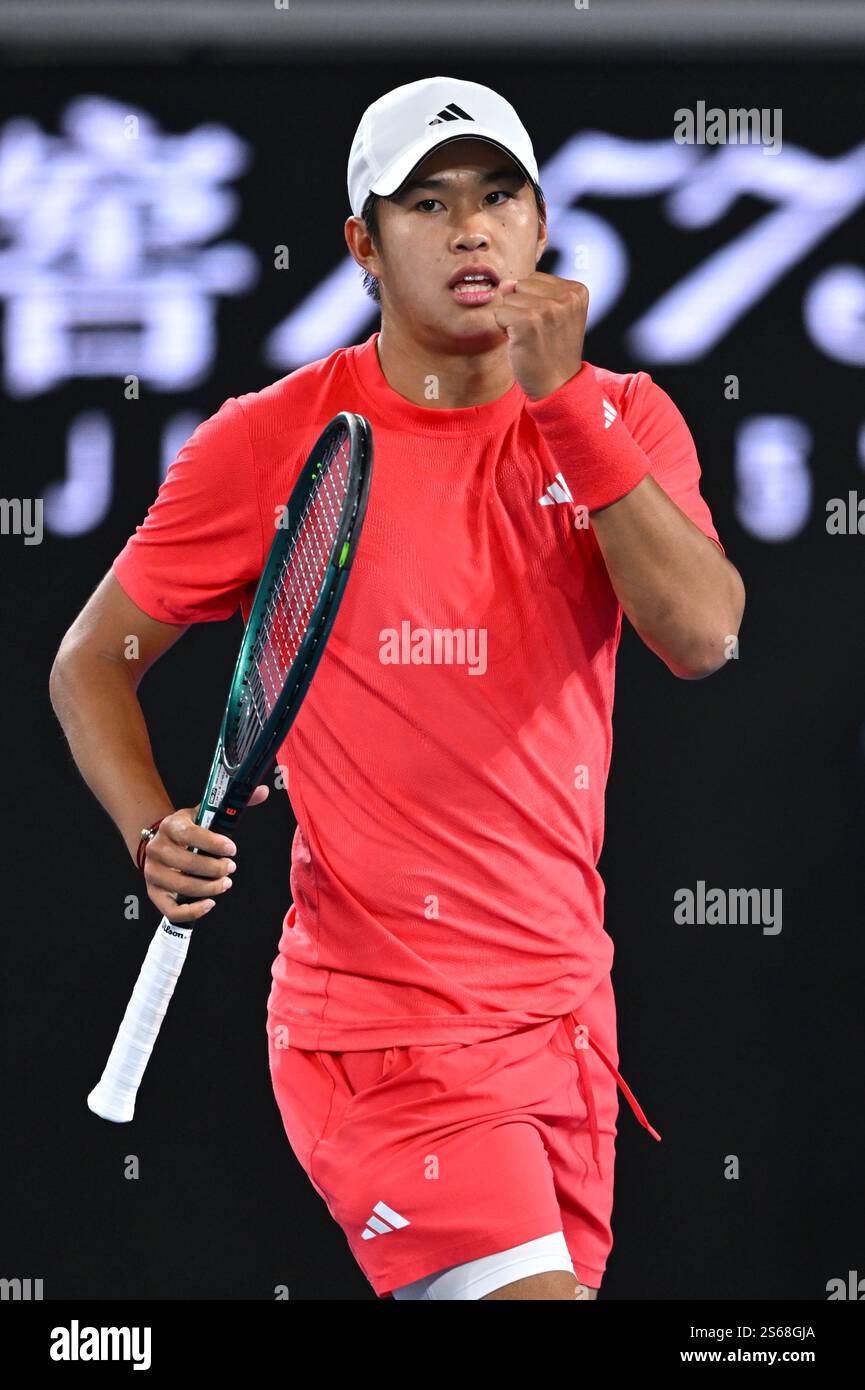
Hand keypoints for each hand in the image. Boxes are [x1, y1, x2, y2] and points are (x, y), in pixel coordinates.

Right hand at [142, 784, 269, 923]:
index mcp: (170, 826)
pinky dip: (193, 910)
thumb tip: (262, 791)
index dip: (213, 843)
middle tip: (231, 868)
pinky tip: (210, 902)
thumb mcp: (205, 813)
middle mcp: (157, 849)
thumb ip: (233, 804)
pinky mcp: (154, 893)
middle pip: (187, 864)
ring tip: (225, 882)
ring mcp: (153, 873)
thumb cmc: (189, 830)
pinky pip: (172, 910)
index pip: (190, 835)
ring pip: (183, 887)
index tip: (232, 849)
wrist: (162, 843)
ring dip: (209, 888)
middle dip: (215, 868)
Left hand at [493, 271, 587, 400]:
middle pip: (521, 284)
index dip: (533, 301)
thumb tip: (505, 283)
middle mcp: (566, 296)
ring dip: (512, 319)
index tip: (547, 324)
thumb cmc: (552, 350)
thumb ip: (531, 292)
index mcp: (577, 290)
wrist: (557, 384)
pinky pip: (499, 313)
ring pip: (508, 299)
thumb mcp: (552, 314)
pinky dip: (504, 329)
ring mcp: (548, 308)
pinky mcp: (528, 321)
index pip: (535, 278)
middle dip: (522, 307)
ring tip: (530, 337)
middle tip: (537, 331)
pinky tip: (520, 342)